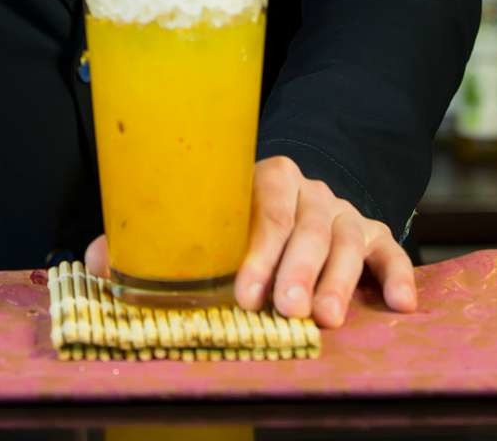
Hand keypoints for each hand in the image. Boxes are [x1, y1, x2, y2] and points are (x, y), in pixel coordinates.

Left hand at [83, 154, 416, 329]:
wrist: (299, 193)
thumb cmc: (239, 218)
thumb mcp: (204, 219)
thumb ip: (156, 240)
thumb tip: (96, 264)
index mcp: (264, 179)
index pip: (263, 205)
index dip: (254, 250)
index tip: (241, 292)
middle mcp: (309, 191)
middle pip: (308, 225)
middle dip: (297, 269)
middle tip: (288, 310)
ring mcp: (344, 211)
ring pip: (348, 238)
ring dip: (340, 279)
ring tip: (328, 319)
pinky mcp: (374, 234)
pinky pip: (389, 250)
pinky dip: (397, 274)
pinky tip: (399, 304)